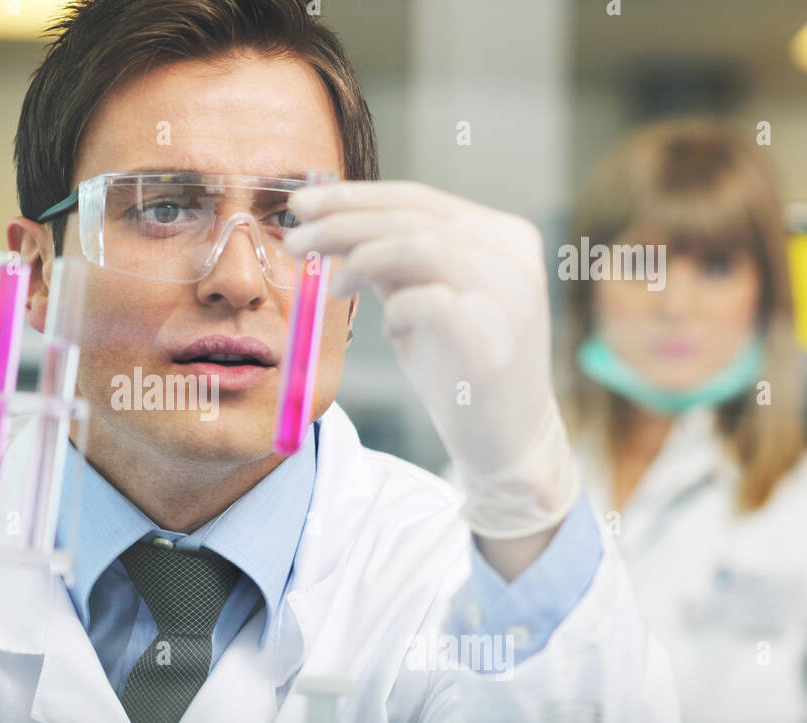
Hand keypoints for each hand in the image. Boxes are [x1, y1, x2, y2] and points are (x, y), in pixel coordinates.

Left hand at [285, 180, 577, 538]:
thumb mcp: (425, 301)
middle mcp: (511, 256)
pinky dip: (395, 308)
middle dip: (342, 222)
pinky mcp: (493, 338)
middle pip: (411, 216)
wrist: (508, 441)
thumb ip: (395, 262)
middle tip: (295, 240)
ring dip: (359, 257)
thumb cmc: (459, 368)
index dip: (353, 197)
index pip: (416, 198)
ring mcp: (508, 294)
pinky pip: (428, 301)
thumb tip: (333, 223)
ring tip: (330, 284)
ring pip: (419, 245)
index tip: (302, 204)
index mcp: (501, 236)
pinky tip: (388, 326)